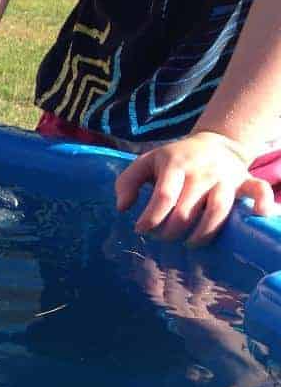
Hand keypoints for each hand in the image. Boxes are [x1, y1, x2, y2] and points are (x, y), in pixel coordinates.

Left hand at [115, 131, 276, 246]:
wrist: (214, 142)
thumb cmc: (173, 160)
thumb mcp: (145, 163)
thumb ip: (127, 183)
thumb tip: (123, 208)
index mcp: (176, 165)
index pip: (164, 197)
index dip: (150, 219)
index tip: (141, 229)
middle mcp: (202, 171)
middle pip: (187, 210)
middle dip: (171, 231)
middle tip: (163, 237)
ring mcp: (225, 177)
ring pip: (218, 209)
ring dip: (203, 233)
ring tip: (190, 243)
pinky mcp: (244, 181)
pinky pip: (259, 190)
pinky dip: (263, 202)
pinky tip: (259, 215)